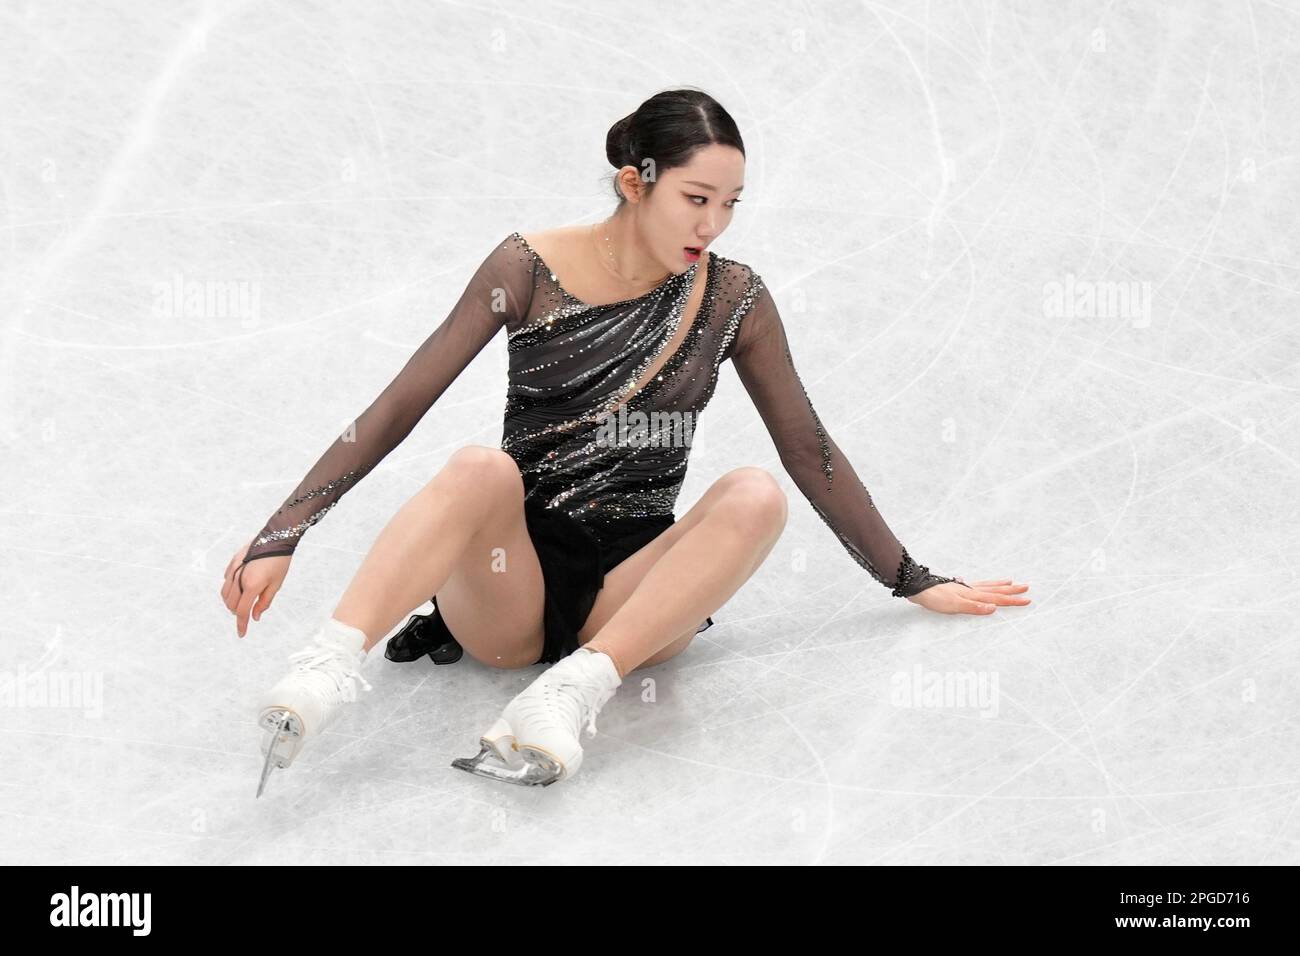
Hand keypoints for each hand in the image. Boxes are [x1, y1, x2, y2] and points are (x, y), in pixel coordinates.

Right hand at [221, 538, 290, 637]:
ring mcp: (233, 570)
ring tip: (243, 602)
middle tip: (248, 614)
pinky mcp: (231, 563)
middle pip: (231, 604)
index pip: (242, 611)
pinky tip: (240, 587)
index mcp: (252, 585)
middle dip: (237, 612)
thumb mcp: (276, 584)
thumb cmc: (279, 561)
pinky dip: (230, 588)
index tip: (242, 634)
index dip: (242, 624)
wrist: (276, 537)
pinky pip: (226, 581)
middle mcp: (239, 579)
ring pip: (225, 594)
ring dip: (232, 602)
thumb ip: (264, 602)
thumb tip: (255, 617)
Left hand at [906, 578, 1030, 614]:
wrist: (919, 589)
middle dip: (1012, 591)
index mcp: (974, 595)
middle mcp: (972, 590)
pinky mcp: (958, 587)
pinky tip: (982, 584)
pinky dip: (985, 584)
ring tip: (1011, 582)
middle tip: (1027, 587)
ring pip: (988, 586)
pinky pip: (978, 585)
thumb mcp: (955, 606)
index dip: (1013, 601)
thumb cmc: (936, 599)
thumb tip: (994, 608)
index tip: (1028, 600)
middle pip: (996, 590)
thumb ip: (975, 608)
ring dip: (1000, 585)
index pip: (998, 599)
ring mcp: (965, 587)